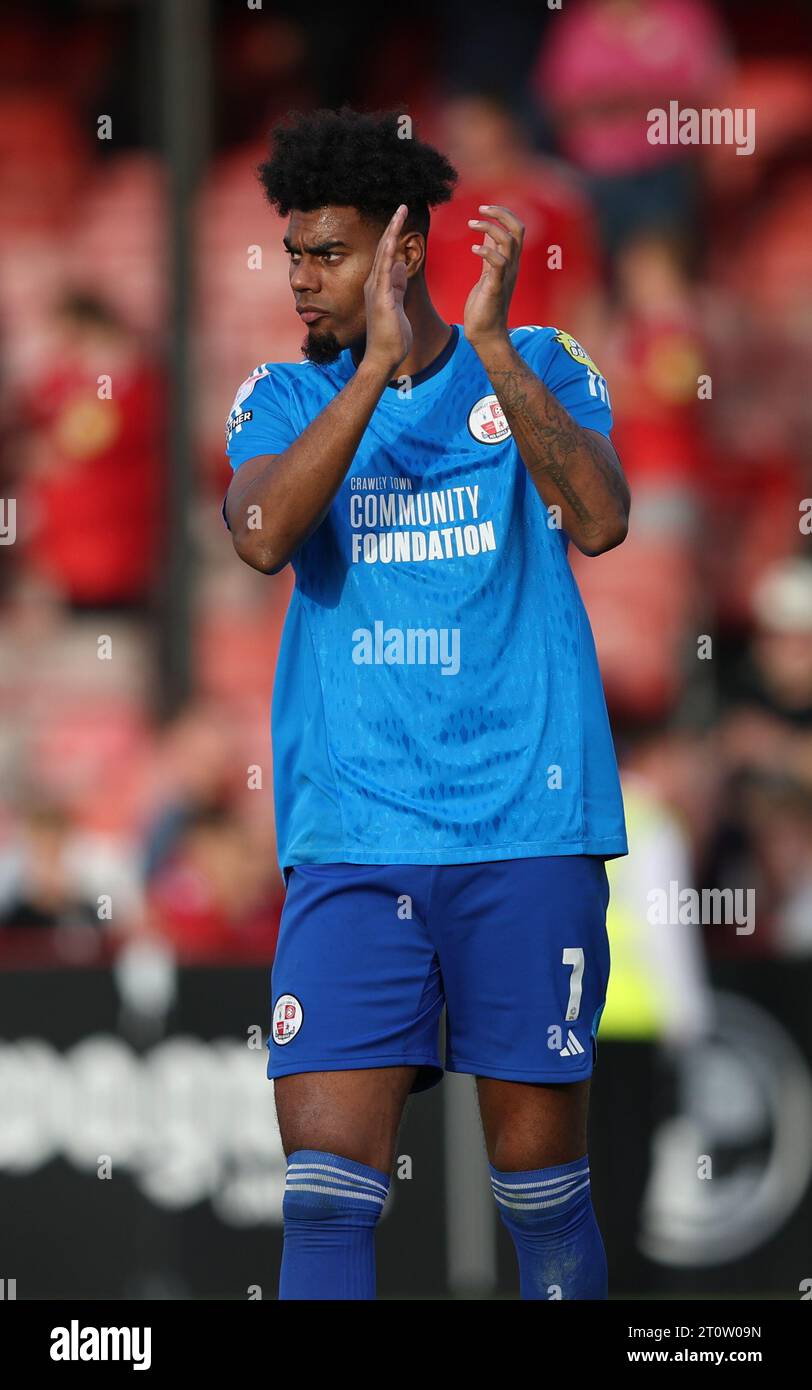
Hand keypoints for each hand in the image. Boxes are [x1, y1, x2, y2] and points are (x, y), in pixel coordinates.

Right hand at [362, 203, 412, 376]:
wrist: (383, 358)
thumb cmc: (391, 337)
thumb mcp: (398, 306)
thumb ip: (398, 287)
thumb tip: (399, 268)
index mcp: (381, 286)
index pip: (388, 254)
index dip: (394, 235)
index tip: (402, 217)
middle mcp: (375, 284)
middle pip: (385, 248)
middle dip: (393, 226)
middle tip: (403, 205)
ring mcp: (377, 290)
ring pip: (384, 253)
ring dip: (392, 231)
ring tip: (400, 211)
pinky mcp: (382, 298)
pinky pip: (385, 268)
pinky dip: (389, 250)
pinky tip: (394, 236)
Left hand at [463, 204, 523, 350]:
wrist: (486, 333)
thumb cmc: (485, 304)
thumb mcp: (488, 273)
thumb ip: (490, 254)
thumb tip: (487, 234)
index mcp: (510, 261)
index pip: (516, 228)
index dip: (503, 213)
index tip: (484, 209)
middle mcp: (512, 266)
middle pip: (518, 229)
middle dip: (502, 213)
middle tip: (481, 208)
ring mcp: (506, 276)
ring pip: (508, 242)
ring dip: (490, 228)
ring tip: (471, 224)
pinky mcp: (496, 287)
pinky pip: (498, 264)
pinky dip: (487, 252)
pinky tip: (473, 249)